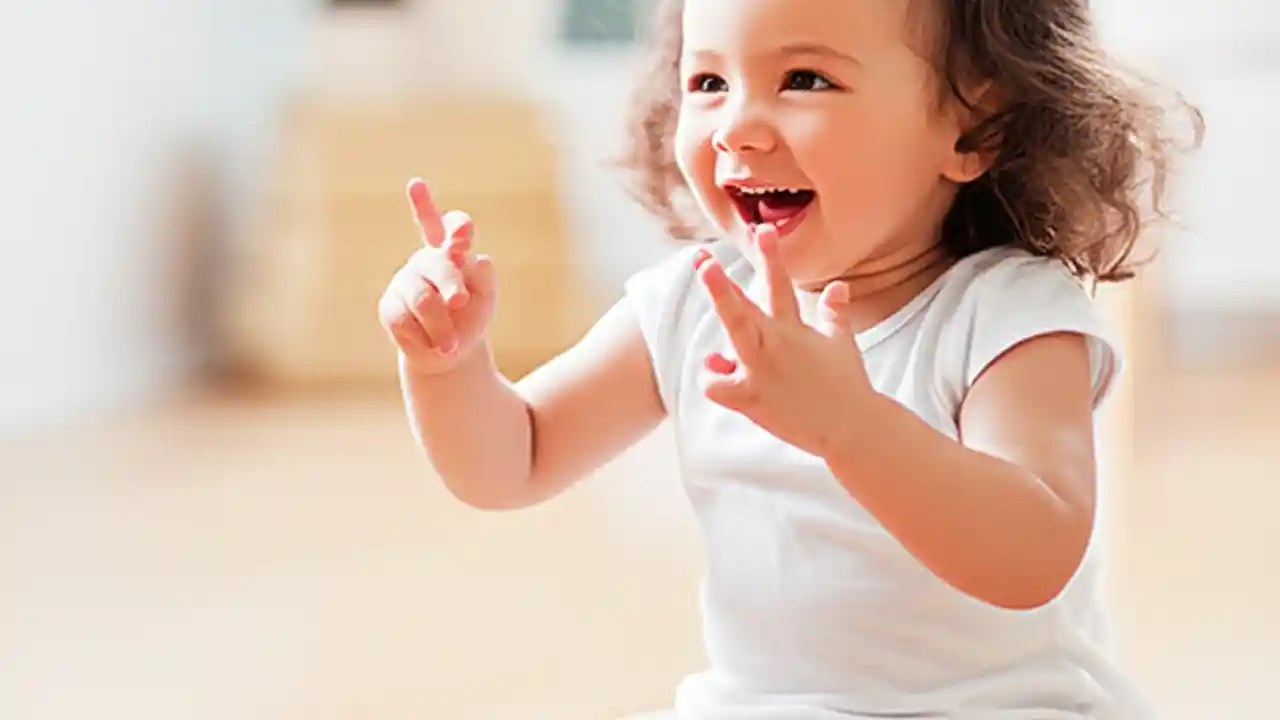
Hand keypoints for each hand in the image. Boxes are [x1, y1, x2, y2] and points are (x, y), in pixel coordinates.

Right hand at [378, 179, 496, 374]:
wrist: (450, 353)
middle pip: (437, 262)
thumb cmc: (471, 318)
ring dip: (441, 325)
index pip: (444, 225)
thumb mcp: (486, 299)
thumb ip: (486, 279)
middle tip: (460, 301)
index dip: (428, 206)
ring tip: (452, 345)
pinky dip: (423, 337)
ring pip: (421, 298)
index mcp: (451, 251)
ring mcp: (406, 282)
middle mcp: (426, 261)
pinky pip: (403, 319)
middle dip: (450, 283)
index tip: (414, 185)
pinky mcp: (390, 305)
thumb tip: (480, 259)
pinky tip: (433, 346)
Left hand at [695, 225, 873, 457]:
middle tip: (704, 261)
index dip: (771, 256)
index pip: (779, 285)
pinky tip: (717, 370)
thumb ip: (834, 313)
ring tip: (705, 295)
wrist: (851, 427)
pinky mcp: (752, 400)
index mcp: (794, 329)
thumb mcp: (842, 343)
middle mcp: (775, 345)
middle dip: (720, 283)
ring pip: (730, 336)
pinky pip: (717, 385)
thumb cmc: (847, 384)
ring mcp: (761, 372)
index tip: (762, 230)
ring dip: (717, 314)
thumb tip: (838, 287)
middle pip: (741, 308)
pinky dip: (713, 377)